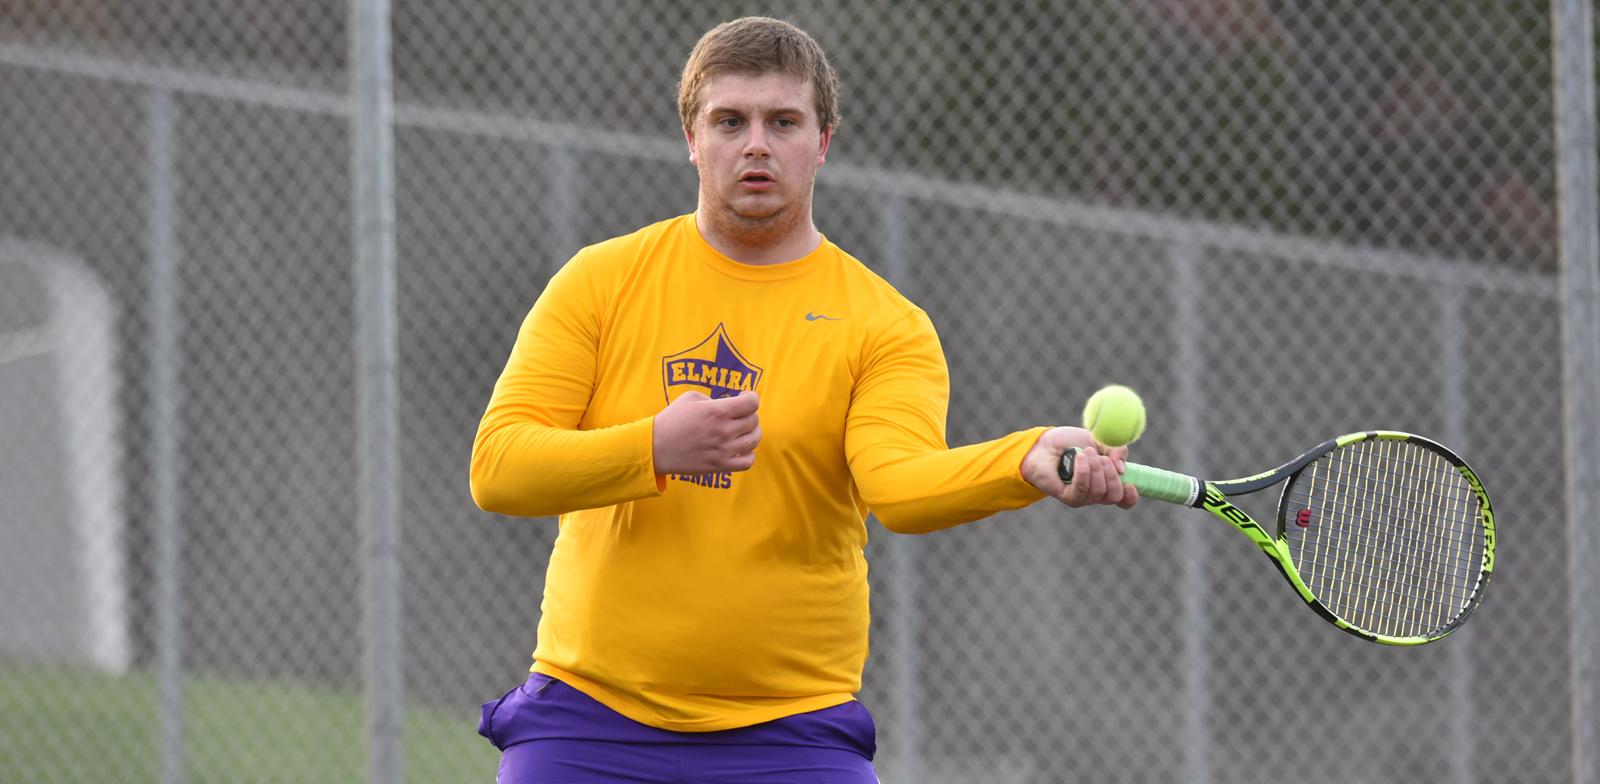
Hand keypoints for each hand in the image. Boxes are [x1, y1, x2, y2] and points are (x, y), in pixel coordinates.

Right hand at [652, 390, 762, 474]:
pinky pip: (748, 461)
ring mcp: (724, 450)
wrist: (656, 447)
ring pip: (754, 439)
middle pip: (754, 420)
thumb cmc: (672, 419)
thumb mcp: (690, 398)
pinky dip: (749, 454)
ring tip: (742, 430)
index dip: (751, 397)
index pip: (752, 403)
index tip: (744, 397)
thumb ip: (714, 399)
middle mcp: (724, 431)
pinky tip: (740, 448)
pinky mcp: (720, 466)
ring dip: (752, 432)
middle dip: (749, 414)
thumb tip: (730, 405)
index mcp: (717, 411)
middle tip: (739, 414)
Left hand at [1020, 426, 1138, 508]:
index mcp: (1107, 481)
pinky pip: (1082, 489)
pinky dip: (1083, 471)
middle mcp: (1096, 492)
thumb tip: (1121, 469)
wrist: (1045, 443)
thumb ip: (1116, 450)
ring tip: (1085, 452)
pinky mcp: (1068, 497)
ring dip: (1095, 468)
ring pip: (1099, 491)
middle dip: (1111, 475)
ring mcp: (1082, 497)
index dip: (1130, 495)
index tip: (1130, 483)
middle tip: (1103, 458)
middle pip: (1114, 496)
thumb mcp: (1099, 440)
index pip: (1124, 499)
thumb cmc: (1070, 442)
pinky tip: (1079, 457)